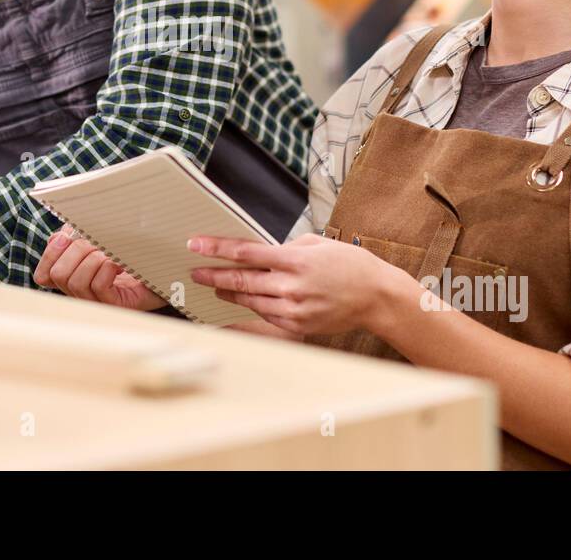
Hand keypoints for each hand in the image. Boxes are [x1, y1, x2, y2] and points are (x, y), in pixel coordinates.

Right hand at [32, 224, 165, 311]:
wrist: (169, 264)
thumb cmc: (134, 251)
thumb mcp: (100, 238)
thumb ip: (76, 236)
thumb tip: (60, 238)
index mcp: (74, 277)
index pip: (44, 274)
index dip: (51, 253)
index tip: (67, 236)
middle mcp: (82, 294)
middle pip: (58, 274)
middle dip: (76, 250)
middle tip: (98, 242)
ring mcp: (99, 302)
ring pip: (76, 281)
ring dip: (94, 258)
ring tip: (111, 253)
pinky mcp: (118, 305)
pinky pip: (99, 285)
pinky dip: (108, 267)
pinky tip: (121, 262)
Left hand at [189, 233, 406, 336]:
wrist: (375, 296)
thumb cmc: (349, 265)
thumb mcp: (316, 244)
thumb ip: (286, 249)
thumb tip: (260, 254)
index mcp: (294, 260)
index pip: (245, 253)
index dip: (216, 249)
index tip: (196, 245)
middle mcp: (291, 286)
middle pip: (241, 280)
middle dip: (213, 275)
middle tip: (195, 271)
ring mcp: (293, 309)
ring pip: (249, 300)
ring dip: (229, 292)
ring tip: (215, 285)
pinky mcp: (297, 326)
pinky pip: (266, 316)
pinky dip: (252, 307)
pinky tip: (243, 300)